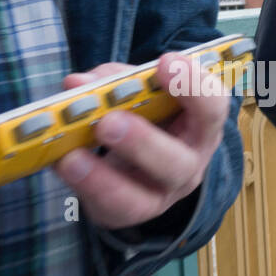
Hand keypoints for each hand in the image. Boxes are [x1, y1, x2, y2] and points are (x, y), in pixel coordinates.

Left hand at [53, 54, 230, 230]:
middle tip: (107, 123)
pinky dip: (81, 187)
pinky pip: (108, 209)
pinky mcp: (129, 212)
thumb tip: (77, 84)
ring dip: (102, 179)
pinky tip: (62, 165)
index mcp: (201, 126)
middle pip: (176, 163)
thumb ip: (114, 80)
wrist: (147, 160)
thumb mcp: (141, 91)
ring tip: (72, 158)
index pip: (212, 108)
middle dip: (141, 142)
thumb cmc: (150, 115)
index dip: (192, 85)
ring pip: (139, 200)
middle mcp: (188, 164)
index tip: (164, 63)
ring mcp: (160, 195)